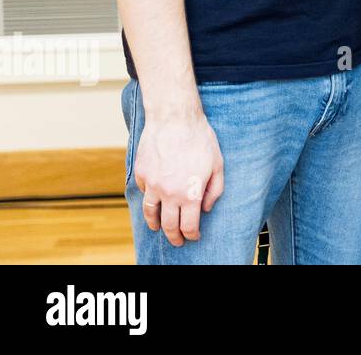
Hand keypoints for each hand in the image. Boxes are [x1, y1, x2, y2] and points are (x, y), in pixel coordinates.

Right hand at [133, 110, 224, 246]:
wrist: (175, 119)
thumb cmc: (200, 139)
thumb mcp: (218, 164)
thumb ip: (214, 190)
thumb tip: (206, 208)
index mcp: (190, 193)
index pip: (188, 226)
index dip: (191, 235)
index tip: (193, 237)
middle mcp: (169, 193)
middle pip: (169, 225)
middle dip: (174, 237)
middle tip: (177, 241)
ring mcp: (152, 185)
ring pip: (151, 213)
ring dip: (156, 224)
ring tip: (159, 228)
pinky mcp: (141, 174)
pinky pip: (144, 192)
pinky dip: (149, 198)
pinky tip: (154, 198)